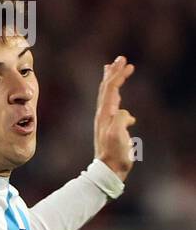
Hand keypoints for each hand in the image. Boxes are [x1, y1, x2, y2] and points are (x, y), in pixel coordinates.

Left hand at [93, 56, 135, 181]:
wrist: (109, 170)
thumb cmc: (114, 154)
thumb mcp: (117, 135)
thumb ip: (120, 119)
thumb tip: (124, 112)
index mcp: (105, 115)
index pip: (110, 89)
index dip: (118, 75)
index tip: (128, 64)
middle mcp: (103, 116)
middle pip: (106, 89)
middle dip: (113, 73)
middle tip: (119, 59)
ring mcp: (105, 122)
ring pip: (107, 97)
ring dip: (112, 82)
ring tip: (114, 71)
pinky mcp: (109, 129)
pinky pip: (113, 110)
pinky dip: (117, 102)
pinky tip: (122, 105)